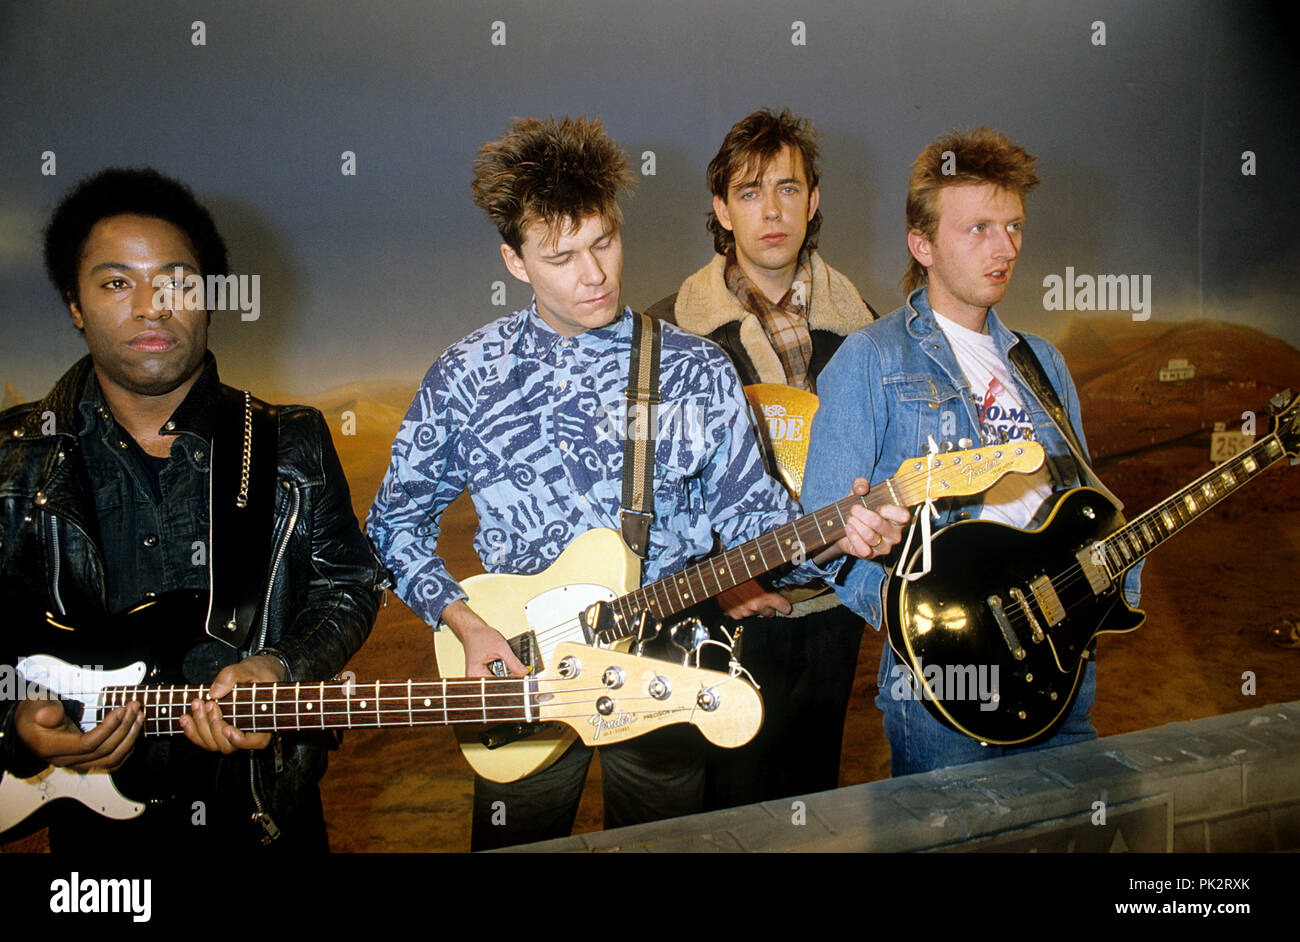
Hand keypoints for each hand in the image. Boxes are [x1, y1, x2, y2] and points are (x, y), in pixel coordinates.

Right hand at [14, 696, 142, 771]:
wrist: (29, 723)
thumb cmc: (33, 712)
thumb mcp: (35, 706)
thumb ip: (44, 711)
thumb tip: (52, 715)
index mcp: (52, 748)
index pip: (88, 744)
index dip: (108, 728)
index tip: (120, 710)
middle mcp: (65, 760)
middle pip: (103, 751)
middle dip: (124, 728)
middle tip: (134, 708)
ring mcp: (77, 762)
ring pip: (111, 759)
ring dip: (129, 738)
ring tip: (138, 716)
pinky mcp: (86, 760)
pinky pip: (112, 762)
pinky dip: (127, 748)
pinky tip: (133, 731)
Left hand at [178, 654, 286, 753]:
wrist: (253, 674)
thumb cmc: (257, 672)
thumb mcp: (250, 668)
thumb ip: (232, 676)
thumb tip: (214, 692)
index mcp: (264, 721)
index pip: (257, 742)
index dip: (240, 740)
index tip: (227, 729)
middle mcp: (247, 733)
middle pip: (228, 745)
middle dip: (214, 726)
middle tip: (209, 704)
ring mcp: (231, 734)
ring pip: (213, 744)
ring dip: (200, 728)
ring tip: (195, 705)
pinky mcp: (217, 731)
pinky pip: (203, 739)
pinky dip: (192, 731)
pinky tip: (185, 717)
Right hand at [442, 600, 527, 676]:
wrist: (472, 630)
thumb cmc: (480, 636)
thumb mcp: (501, 648)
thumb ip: (513, 662)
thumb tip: (524, 672)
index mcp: (476, 674)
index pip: (499, 684)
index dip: (513, 680)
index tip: (524, 676)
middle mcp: (475, 678)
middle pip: (498, 684)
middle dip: (510, 677)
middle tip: (521, 670)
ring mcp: (478, 677)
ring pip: (498, 682)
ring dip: (506, 674)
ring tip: (507, 663)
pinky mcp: (482, 674)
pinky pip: (495, 677)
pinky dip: (502, 672)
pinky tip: (503, 664)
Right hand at [718, 579, 791, 619]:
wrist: (717, 576)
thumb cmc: (738, 571)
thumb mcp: (758, 574)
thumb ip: (768, 583)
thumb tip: (777, 583)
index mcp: (764, 597)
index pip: (782, 607)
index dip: (784, 606)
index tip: (786, 607)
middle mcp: (756, 607)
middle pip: (769, 614)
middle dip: (768, 607)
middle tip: (764, 599)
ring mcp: (744, 612)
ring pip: (755, 614)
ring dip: (754, 607)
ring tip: (748, 596)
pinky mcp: (734, 614)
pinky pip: (743, 614)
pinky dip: (742, 609)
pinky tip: (739, 600)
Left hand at [831, 476, 909, 561]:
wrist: (845, 527)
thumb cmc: (859, 509)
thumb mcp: (859, 493)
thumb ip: (861, 484)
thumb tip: (862, 487)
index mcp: (898, 518)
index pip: (903, 516)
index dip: (888, 509)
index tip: (876, 505)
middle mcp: (894, 534)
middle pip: (879, 524)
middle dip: (862, 513)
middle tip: (854, 509)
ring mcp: (884, 547)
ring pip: (869, 535)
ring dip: (855, 524)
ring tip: (849, 518)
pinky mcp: (871, 556)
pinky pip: (863, 549)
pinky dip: (853, 537)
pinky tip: (848, 529)